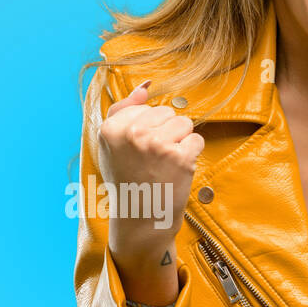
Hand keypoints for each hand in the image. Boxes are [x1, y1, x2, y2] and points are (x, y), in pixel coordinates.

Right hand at [98, 79, 203, 284]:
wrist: (141, 221)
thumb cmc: (127, 181)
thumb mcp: (111, 146)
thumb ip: (123, 110)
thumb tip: (146, 85)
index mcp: (111, 128)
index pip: (145, 108)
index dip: (148, 129)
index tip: (139, 152)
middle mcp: (133, 133)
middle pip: (167, 112)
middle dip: (166, 132)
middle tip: (153, 161)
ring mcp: (157, 145)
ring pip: (184, 123)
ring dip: (180, 142)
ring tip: (165, 164)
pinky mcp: (180, 157)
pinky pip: (197, 139)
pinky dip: (192, 154)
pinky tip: (177, 170)